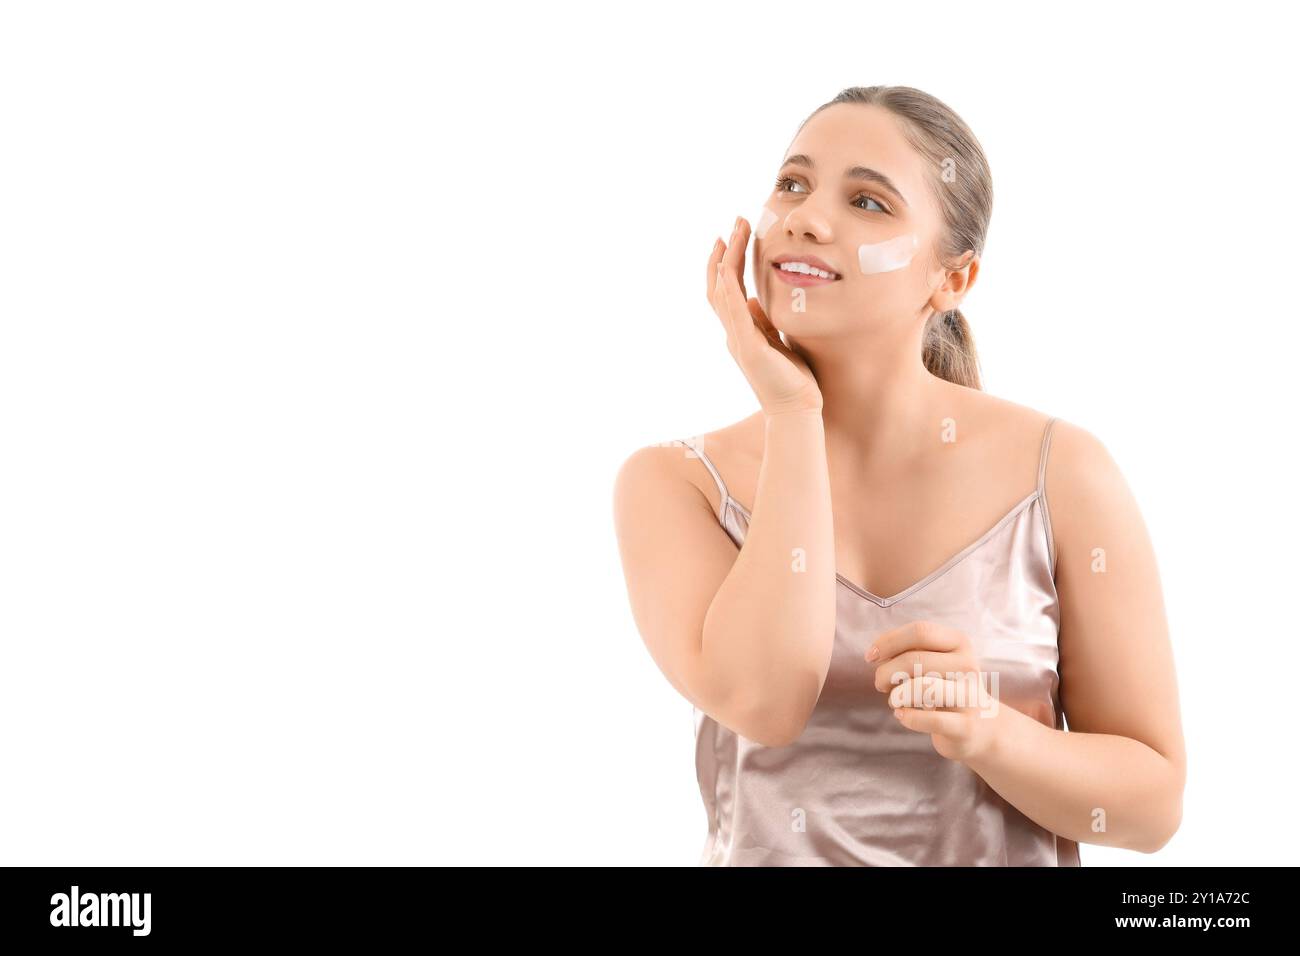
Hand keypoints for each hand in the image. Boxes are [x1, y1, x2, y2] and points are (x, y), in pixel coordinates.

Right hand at [708, 216, 821, 416]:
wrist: (796, 410)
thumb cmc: (793, 379)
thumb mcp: (777, 342)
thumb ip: (763, 322)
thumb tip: (753, 300)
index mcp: (740, 332)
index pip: (726, 291)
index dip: (725, 263)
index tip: (731, 237)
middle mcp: (733, 334)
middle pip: (717, 286)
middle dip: (723, 253)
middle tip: (731, 225)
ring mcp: (737, 340)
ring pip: (721, 293)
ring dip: (725, 261)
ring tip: (733, 233)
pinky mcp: (748, 349)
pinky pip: (734, 313)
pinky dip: (729, 290)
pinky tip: (731, 270)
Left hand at [866, 620, 1002, 763]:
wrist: (982, 727)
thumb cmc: (945, 687)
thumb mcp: (933, 661)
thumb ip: (908, 651)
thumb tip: (876, 654)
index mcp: (959, 642)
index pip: (920, 631)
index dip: (889, 642)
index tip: (870, 657)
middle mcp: (968, 665)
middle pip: (915, 659)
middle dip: (886, 672)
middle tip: (880, 684)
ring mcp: (969, 696)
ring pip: (922, 687)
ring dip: (896, 695)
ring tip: (894, 701)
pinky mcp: (965, 726)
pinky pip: (930, 719)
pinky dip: (907, 717)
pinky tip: (902, 715)